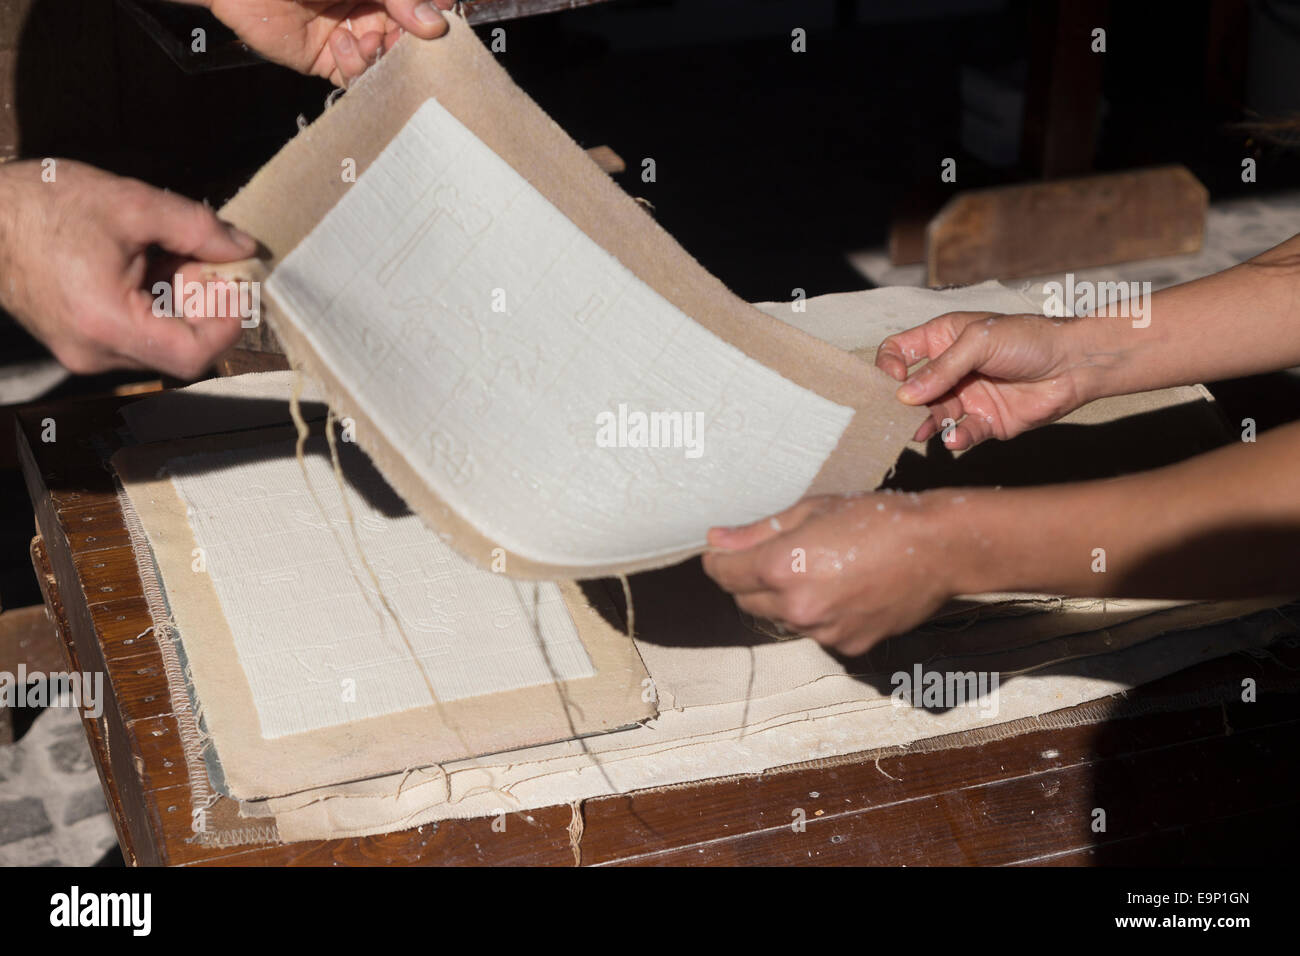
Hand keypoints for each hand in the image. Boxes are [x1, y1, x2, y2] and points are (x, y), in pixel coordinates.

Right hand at [0, 160, 258, 377]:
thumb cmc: (41, 204)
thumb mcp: (130, 203)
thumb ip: (196, 228)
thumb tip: (241, 248)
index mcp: (107, 323)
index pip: (193, 355)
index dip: (228, 323)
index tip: (238, 283)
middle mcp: (95, 352)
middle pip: (181, 348)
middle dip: (208, 304)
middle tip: (212, 259)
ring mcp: (85, 352)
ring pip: (162, 341)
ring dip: (183, 302)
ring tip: (176, 254)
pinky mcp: (81, 341)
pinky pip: (137, 333)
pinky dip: (157, 302)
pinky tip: (152, 263)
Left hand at [200, 0, 454, 85]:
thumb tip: (436, 23)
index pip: (421, 6)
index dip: (434, 15)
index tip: (442, 22)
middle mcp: (370, 10)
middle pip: (409, 38)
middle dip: (410, 43)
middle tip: (407, 41)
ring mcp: (351, 35)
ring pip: (387, 60)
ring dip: (382, 55)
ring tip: (367, 40)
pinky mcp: (328, 61)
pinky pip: (357, 77)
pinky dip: (357, 67)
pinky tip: (342, 45)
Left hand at [702, 493, 955, 655]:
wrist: (938, 549)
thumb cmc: (877, 518)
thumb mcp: (813, 510)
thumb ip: (758, 531)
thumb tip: (715, 540)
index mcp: (782, 567)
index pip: (724, 573)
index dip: (716, 561)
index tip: (717, 553)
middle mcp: (797, 606)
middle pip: (745, 600)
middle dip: (747, 580)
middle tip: (769, 557)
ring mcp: (822, 632)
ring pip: (779, 619)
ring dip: (783, 599)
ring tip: (817, 571)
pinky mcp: (847, 646)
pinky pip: (815, 632)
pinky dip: (816, 615)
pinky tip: (841, 590)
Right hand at [875, 311, 1089, 450]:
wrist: (1076, 363)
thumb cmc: (1030, 339)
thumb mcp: (979, 342)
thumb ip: (941, 368)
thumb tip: (904, 395)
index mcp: (943, 340)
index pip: (898, 352)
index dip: (888, 367)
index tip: (893, 382)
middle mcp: (950, 370)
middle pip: (910, 391)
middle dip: (902, 404)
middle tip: (899, 415)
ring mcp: (967, 397)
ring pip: (932, 416)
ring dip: (925, 425)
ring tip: (922, 432)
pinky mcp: (985, 422)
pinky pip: (961, 434)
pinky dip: (954, 439)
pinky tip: (955, 439)